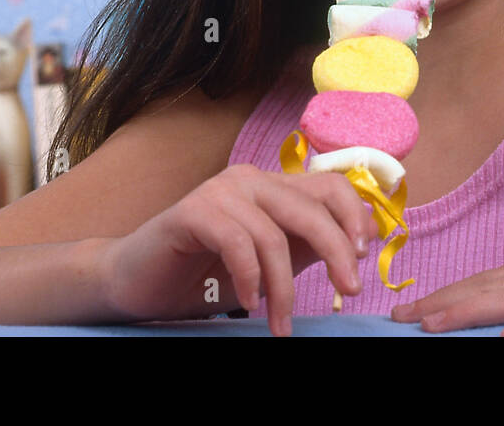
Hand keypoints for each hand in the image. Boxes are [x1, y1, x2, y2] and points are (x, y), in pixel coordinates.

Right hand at [101, 164, 374, 335]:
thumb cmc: (205, 273)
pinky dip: (250, 278)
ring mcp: (219, 192)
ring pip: (273, 235)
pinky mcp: (191, 211)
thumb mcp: (271, 260)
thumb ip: (311, 244)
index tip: (362, 257)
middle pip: (310, 207)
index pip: (330, 186)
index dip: (353, 217)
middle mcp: (248, 180)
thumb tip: (365, 235)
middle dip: (335, 251)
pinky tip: (249, 302)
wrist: (138, 281)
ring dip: (284, 288)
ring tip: (281, 324)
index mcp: (271, 186)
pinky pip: (236, 243)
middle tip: (348, 289)